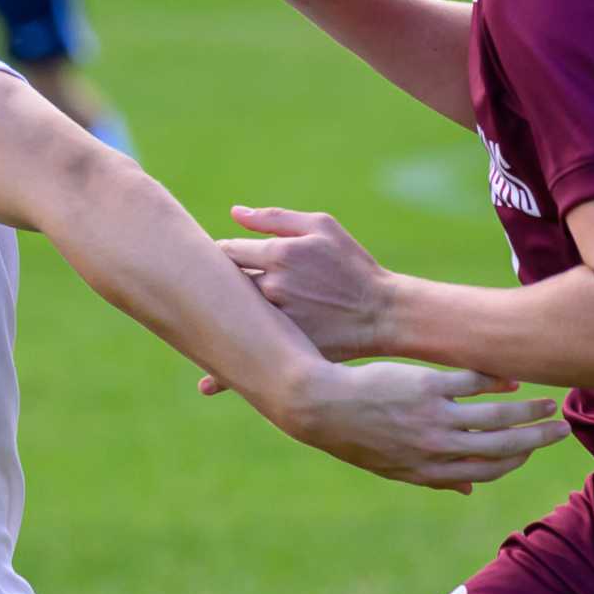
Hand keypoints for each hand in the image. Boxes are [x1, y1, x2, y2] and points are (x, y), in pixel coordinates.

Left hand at [217, 205, 386, 363]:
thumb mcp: (322, 228)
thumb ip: (274, 219)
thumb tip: (234, 212)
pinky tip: (211, 381)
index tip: (226, 262)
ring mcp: (278, 321)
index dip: (223, 256)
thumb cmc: (352, 265)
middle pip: (224, 286)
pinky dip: (230, 365)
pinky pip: (249, 353)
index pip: (227, 251)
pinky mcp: (285, 350)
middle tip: (219, 288)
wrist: (382, 313)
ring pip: (233, 319)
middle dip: (220, 286)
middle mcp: (273, 287)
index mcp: (279, 254)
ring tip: (227, 316)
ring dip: (226, 318)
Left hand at [288, 361, 569, 492]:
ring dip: (528, 410)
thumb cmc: (356, 434)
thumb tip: (468, 493)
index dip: (515, 461)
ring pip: (496, 417)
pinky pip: (473, 384)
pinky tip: (510, 374)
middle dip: (536, 439)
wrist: (321, 406)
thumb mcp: (393, 466)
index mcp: (430, 471)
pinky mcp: (427, 387)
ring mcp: (434, 418)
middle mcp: (437, 449)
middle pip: (501, 448)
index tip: (532, 450)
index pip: (486, 471)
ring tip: (549, 401)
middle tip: (561, 429)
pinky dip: (496, 380)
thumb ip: (435, 477)